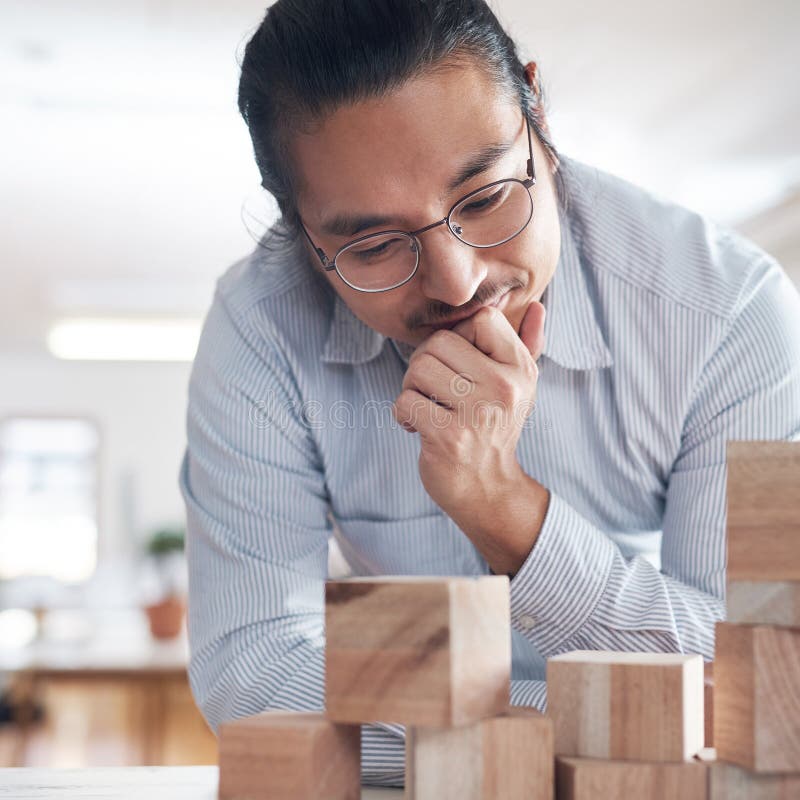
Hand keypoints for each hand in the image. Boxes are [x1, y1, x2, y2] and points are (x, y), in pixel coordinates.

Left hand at [393, 301, 548, 571]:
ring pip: (418, 368)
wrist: (488, 489)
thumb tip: (537, 306)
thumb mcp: (522, 387)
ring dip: (411, 388)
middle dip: (425, 363)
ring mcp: (476, 413)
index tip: (459, 363)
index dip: (460, 336)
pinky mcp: (449, 436)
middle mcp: (504, 388)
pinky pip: (406, 401)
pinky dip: (403, 413)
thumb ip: (528, 345)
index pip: (482, 319)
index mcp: (520, 369)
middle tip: (433, 388)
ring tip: (427, 405)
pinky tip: (417, 425)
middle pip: (439, 342)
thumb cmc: (496, 429)